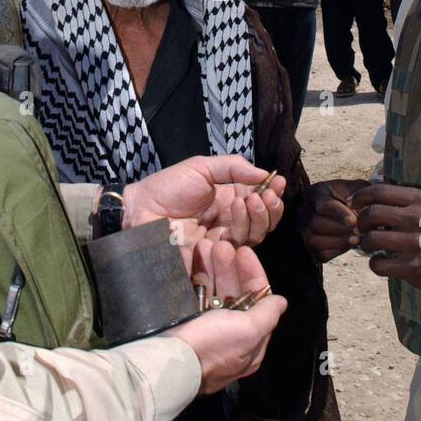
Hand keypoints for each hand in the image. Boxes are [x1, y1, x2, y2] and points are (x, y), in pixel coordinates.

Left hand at [123, 156, 285, 254]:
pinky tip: (237, 210)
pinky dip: (243, 227)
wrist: (142, 208)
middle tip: (265, 195)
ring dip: (257, 216)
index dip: (271, 193)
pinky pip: (238, 246)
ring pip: (254, 234)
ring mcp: (223, 238)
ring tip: (248, 200)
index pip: (259, 201)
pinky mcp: (215, 253)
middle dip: (269, 207)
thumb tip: (264, 174)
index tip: (277, 181)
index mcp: (229, 199)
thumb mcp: (202, 168)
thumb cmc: (169, 186)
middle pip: (263, 221)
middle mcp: (229, 220)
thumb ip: (233, 168)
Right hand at [168, 245, 285, 393]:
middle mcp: (226, 336)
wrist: (166, 361)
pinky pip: (188, 294)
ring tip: (202, 245)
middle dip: (227, 267)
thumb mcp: (247, 331)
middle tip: (220, 245)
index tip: (243, 252)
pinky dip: (189, 275)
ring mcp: (201, 329)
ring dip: (208, 267)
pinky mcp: (180, 323)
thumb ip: (266, 314)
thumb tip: (281, 302)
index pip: (257, 302)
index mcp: (247, 343)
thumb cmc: (213, 345)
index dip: (252, 275)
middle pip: (232, 294)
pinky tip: (187, 256)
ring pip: (209, 291)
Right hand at [299, 179, 369, 260]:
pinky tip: (349, 244)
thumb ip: (360, 194)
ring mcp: (303, 228)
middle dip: (340, 229)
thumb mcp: (358, 190)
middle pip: (317, 223)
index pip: (324, 205)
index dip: (339, 214)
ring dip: (338, 241)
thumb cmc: (355, 200)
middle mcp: (305, 210)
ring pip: (314, 239)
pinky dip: (336, 251)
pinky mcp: (310, 247)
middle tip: (359, 231)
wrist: (353, 214)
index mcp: (317, 193)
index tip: (353, 221)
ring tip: (356, 239)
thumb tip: (360, 205)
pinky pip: (319, 253)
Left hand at [349, 184, 420, 290]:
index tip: (352, 204)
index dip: (360, 197)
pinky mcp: (413, 266)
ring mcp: (415, 243)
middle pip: (371, 213)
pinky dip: (375, 264)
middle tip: (360, 228)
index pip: (379, 191)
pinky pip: (379, 264)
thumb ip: (407, 201)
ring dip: (365, 243)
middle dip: (359, 221)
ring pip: (371, 239)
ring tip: (369, 245)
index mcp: (420, 199)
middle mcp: (417, 218)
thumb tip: (373, 196)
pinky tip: (380, 262)